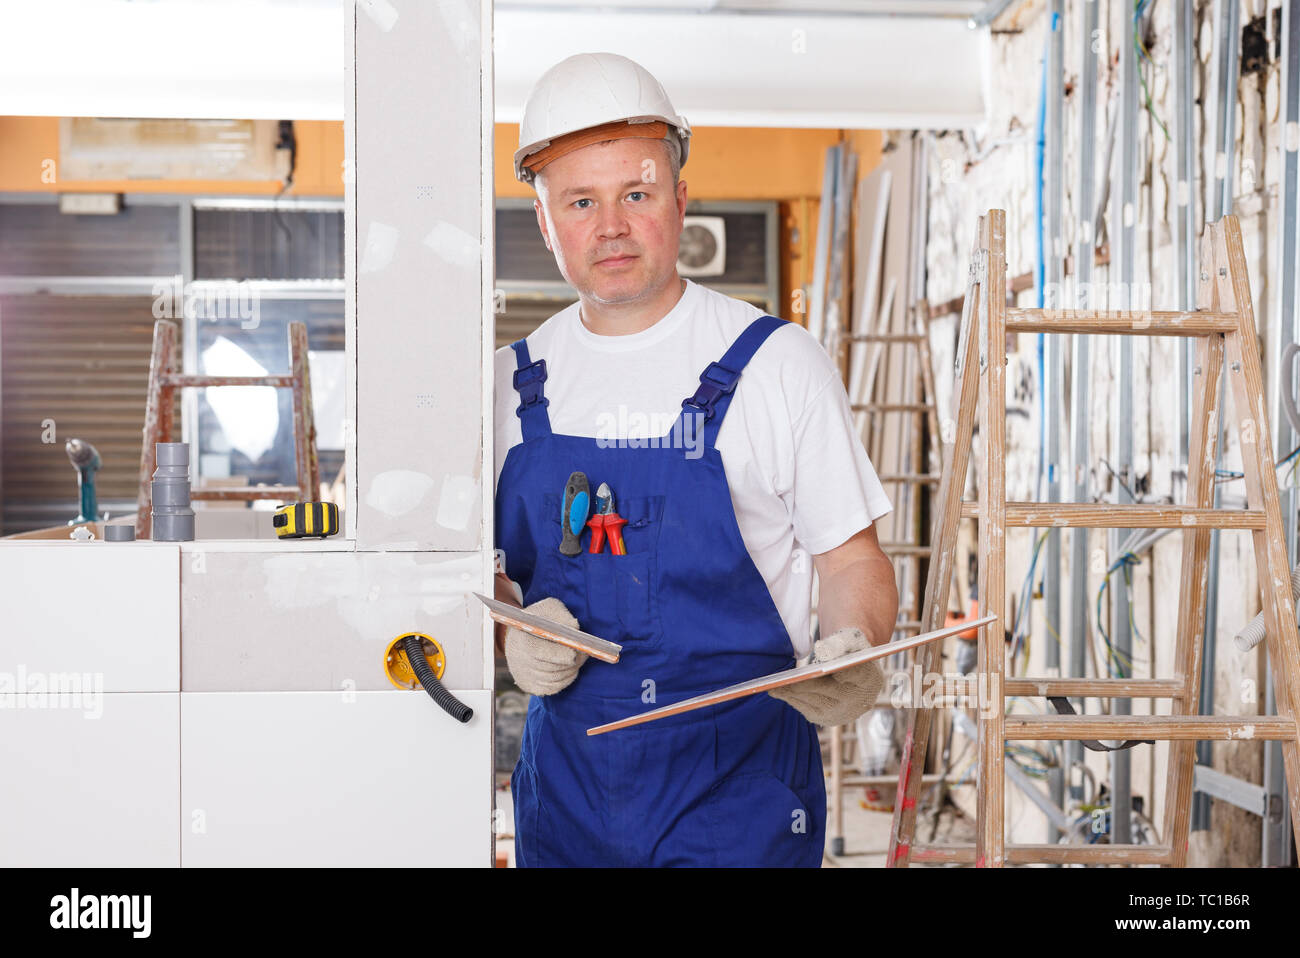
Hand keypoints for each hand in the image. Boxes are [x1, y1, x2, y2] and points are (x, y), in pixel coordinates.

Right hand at [504, 597, 588, 695]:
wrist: (517, 635)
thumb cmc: (538, 619)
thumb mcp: (547, 609)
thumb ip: (561, 616)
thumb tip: (575, 627)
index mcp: (521, 640)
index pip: (541, 652)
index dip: (560, 654)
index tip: (575, 652)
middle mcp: (519, 661)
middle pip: (551, 668)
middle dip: (571, 662)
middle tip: (584, 653)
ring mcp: (524, 676)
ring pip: (556, 678)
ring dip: (571, 669)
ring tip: (577, 656)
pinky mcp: (530, 687)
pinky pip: (555, 687)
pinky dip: (566, 678)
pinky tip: (568, 666)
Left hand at [769, 627, 884, 726]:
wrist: (852, 666)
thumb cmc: (847, 649)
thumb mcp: (847, 639)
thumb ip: (837, 643)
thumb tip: (821, 651)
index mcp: (870, 678)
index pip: (856, 673)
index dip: (842, 671)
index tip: (824, 668)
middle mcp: (861, 701)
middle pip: (830, 693)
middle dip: (804, 687)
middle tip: (782, 682)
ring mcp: (847, 714)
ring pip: (817, 704)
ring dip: (794, 696)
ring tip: (773, 688)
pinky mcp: (831, 720)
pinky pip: (810, 711)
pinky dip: (794, 701)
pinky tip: (778, 692)